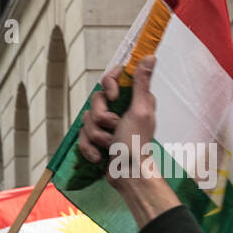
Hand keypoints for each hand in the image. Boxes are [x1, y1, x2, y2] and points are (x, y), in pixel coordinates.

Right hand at [79, 57, 158, 186]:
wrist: (126, 175)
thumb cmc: (136, 144)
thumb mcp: (140, 110)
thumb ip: (141, 83)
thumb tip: (150, 56)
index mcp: (132, 99)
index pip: (112, 78)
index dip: (108, 84)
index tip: (113, 96)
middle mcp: (119, 109)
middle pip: (96, 99)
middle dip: (101, 117)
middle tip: (113, 127)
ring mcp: (106, 125)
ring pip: (87, 118)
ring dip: (96, 135)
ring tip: (109, 145)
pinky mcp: (96, 139)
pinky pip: (82, 136)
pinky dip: (89, 147)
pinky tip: (99, 157)